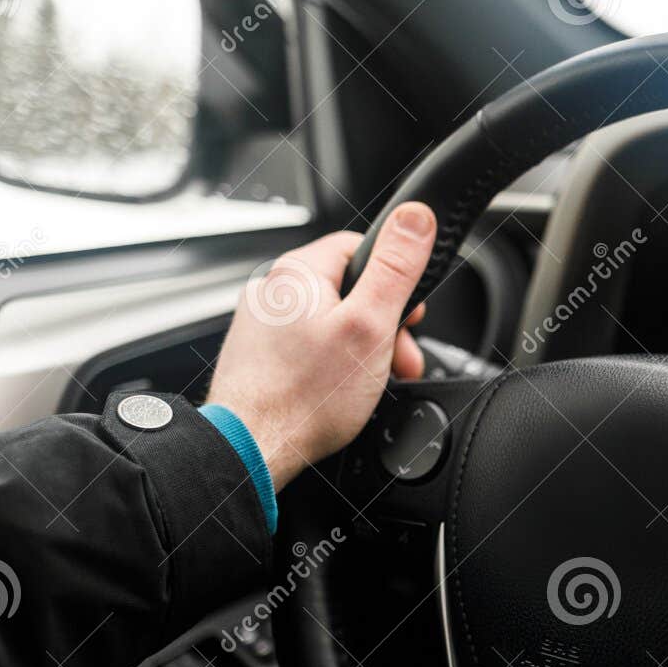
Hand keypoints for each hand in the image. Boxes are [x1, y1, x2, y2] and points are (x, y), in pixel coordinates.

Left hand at [206, 203, 434, 490]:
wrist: (251, 449)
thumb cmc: (305, 397)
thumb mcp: (370, 326)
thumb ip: (396, 268)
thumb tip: (416, 217)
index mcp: (298, 271)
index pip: (362, 246)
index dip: (397, 280)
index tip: (409, 313)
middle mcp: (273, 292)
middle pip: (350, 289)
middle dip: (384, 324)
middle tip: (398, 359)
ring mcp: (263, 326)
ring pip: (331, 322)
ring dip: (362, 348)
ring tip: (371, 382)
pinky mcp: (260, 357)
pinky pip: (310, 347)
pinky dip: (332, 365)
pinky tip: (340, 391)